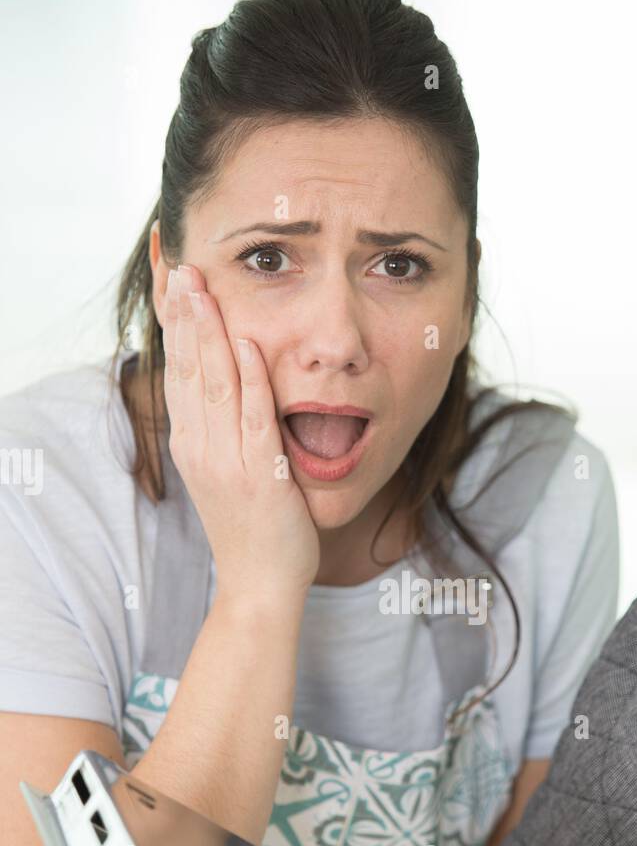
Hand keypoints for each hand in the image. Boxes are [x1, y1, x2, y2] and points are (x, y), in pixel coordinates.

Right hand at [162, 264, 319, 602]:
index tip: (168, 274)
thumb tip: (234, 383)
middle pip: (186, 366)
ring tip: (199, 283)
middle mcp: (200, 446)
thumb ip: (226, 428)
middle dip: (181, 310)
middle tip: (177, 260)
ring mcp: (226, 460)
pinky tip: (246, 342)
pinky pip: (254, 417)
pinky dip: (251, 378)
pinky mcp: (259, 475)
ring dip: (206, 331)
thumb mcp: (228, 471)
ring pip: (213, 383)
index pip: (176, 367)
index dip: (171, 320)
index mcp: (191, 442)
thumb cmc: (253, 529)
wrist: (259, 586)